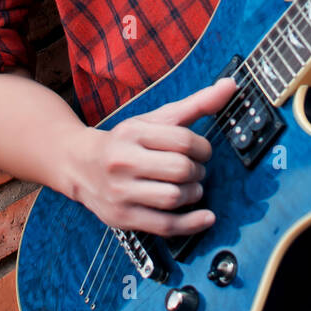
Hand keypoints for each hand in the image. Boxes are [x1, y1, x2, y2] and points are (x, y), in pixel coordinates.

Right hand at [69, 76, 238, 235]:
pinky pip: (165, 225)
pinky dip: (191, 224)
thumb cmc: (125, 141)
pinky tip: (205, 217)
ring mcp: (121, 192)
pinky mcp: (123, 217)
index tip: (202, 151)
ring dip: (194, 194)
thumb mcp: (155, 119)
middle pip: (180, 169)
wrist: (79, 164)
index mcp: (132, 133)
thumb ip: (195, 104)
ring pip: (174, 198)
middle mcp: (123, 162)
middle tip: (195, 170)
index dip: (202, 147)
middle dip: (197, 171)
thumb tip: (231, 85)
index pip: (182, 140)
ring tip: (191, 187)